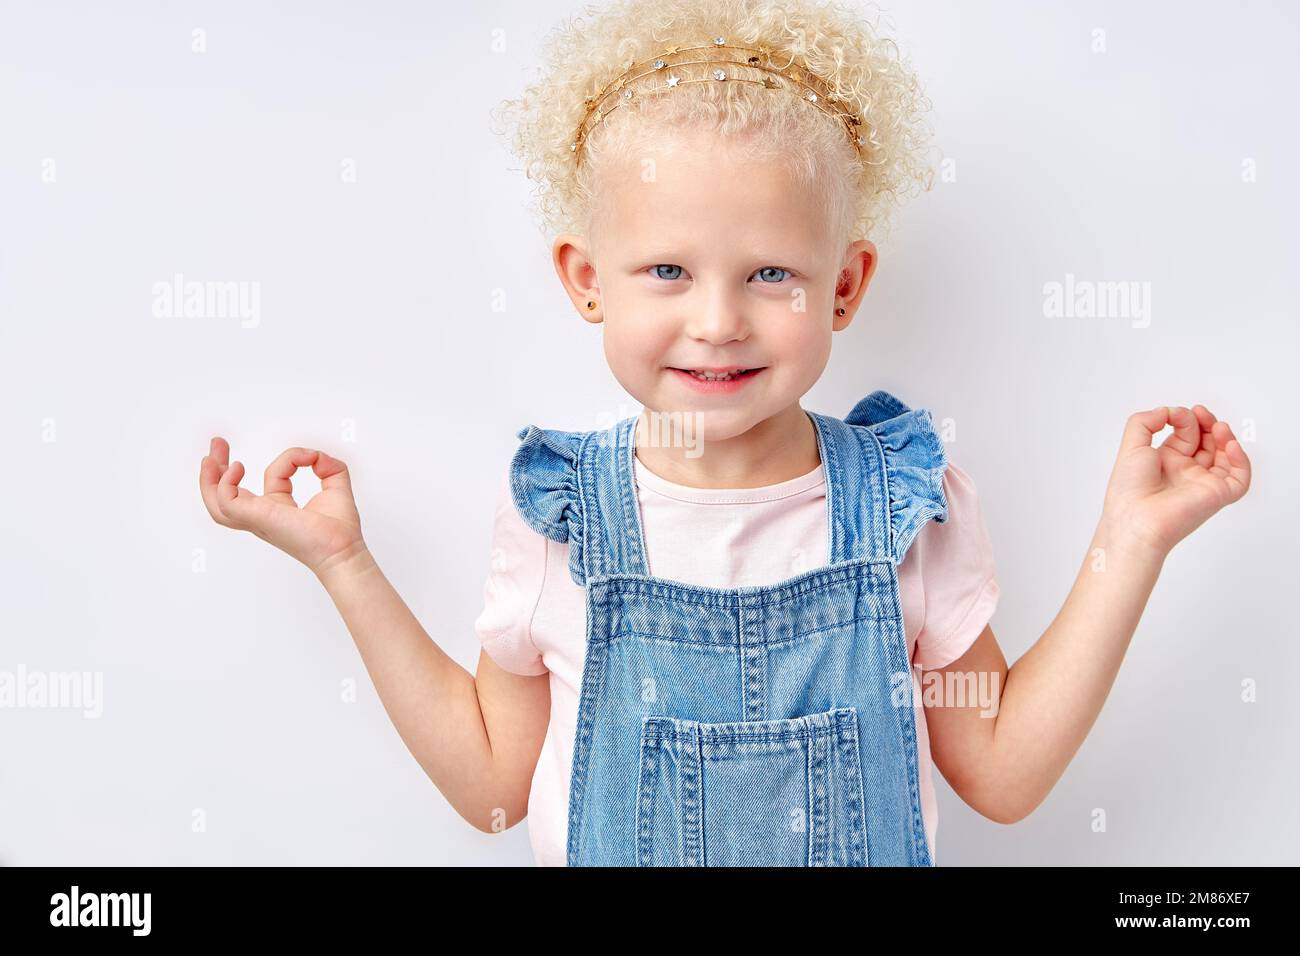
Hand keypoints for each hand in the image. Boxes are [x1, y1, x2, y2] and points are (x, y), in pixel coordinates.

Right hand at [198, 437, 366, 576]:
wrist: (343, 549)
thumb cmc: (340, 529)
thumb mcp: (336, 484)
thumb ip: (325, 464)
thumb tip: (313, 455)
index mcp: (279, 508)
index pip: (273, 478)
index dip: (290, 460)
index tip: (308, 456)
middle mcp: (264, 515)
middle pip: (228, 493)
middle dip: (220, 467)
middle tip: (218, 444)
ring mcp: (257, 518)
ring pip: (218, 503)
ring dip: (209, 478)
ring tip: (209, 456)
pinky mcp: (256, 518)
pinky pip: (227, 501)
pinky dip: (225, 483)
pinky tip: (237, 468)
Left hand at [1100, 405, 1251, 557]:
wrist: (1136, 518)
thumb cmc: (1129, 489)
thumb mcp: (1131, 445)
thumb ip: (1145, 421)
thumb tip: (1168, 411)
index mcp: (1165, 462)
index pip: (1185, 435)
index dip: (1186, 419)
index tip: (1178, 413)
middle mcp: (1185, 472)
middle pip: (1207, 443)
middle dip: (1207, 424)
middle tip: (1202, 414)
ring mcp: (1202, 483)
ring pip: (1225, 457)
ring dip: (1225, 438)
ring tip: (1218, 426)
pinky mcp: (1217, 495)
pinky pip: (1240, 478)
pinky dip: (1241, 460)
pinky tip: (1230, 446)